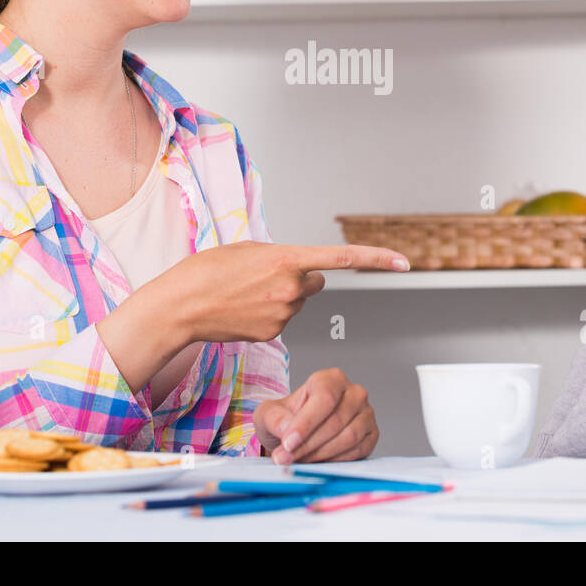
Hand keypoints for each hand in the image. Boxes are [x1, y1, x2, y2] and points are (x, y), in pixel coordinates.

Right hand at [163, 241, 409, 344]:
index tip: (406, 263)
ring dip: (280, 296)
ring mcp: (284, 315)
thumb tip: (305, 274)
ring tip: (244, 293)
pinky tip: (242, 311)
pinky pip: (282, 319)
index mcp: (287, 260)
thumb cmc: (208, 271)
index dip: (378, 259)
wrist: (180, 307)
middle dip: (300, 277)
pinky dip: (267, 314)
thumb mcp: (249, 250)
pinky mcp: (273, 335)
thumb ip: (283, 258)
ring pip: (297, 301)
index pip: (344, 259)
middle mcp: (292, 289)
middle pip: (315, 281)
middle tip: (263, 276)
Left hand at [253, 367, 377, 463]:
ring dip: (320, 455)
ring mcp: (366, 413)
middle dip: (308, 445)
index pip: (323, 399)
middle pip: (335, 421)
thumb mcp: (270, 414)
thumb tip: (286, 430)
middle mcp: (354, 392)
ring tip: (298, 461)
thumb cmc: (287, 418)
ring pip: (348, 438)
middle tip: (286, 459)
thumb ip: (275, 418)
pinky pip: (358, 451)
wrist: (300, 432)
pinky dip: (335, 461)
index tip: (287, 444)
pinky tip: (316, 463)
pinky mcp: (371, 434)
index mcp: (330, 379)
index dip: (305, 424)